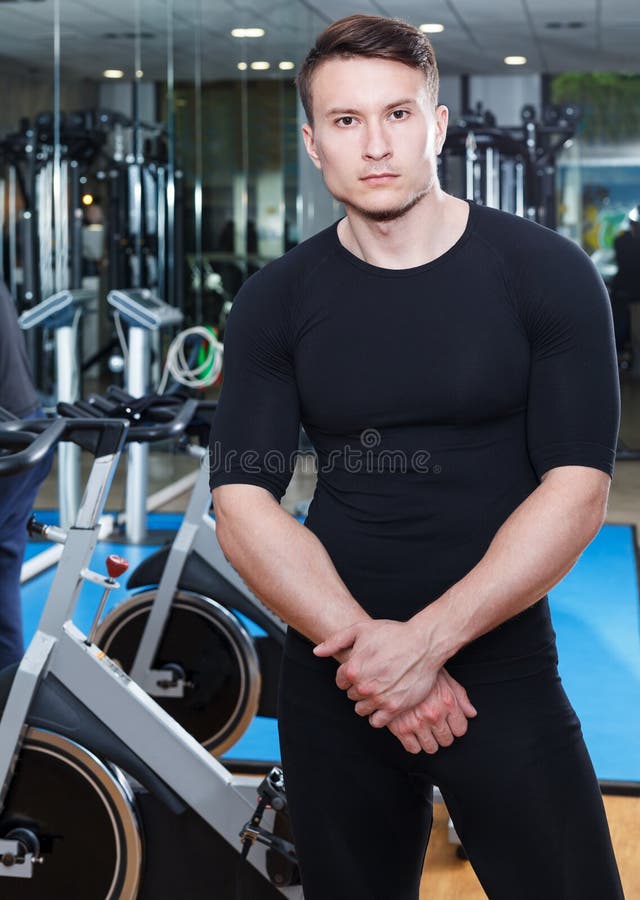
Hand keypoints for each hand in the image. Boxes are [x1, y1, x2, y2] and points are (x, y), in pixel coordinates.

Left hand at [314, 618, 442, 725]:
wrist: (423, 644)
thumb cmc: (393, 634)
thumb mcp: (360, 629)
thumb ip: (335, 641)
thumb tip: (316, 652)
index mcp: (353, 669)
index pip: (340, 681)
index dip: (350, 675)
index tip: (362, 669)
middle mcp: (364, 686)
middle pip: (351, 695)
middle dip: (359, 687)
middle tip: (374, 676)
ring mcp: (379, 699)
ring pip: (361, 710)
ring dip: (367, 702)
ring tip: (380, 689)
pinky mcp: (394, 708)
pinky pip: (377, 721)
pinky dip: (378, 715)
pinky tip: (384, 702)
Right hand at [386, 668, 476, 754]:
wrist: (396, 663)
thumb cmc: (421, 669)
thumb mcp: (446, 679)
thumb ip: (461, 697)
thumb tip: (471, 713)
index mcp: (448, 703)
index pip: (460, 729)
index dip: (455, 727)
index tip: (448, 723)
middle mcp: (434, 714)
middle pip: (446, 740)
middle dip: (442, 734)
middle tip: (435, 726)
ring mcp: (417, 722)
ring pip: (431, 747)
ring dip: (429, 741)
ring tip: (423, 730)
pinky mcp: (400, 728)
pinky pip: (412, 748)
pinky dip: (413, 744)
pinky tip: (411, 733)